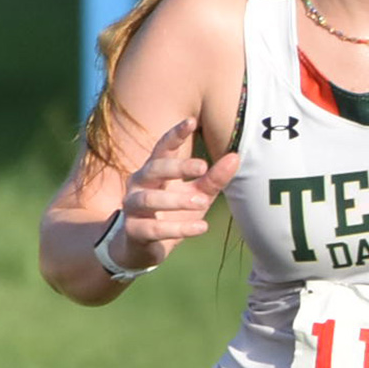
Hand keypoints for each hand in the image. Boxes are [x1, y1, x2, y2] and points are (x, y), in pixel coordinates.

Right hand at [108, 119, 239, 271]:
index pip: (162, 148)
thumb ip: (214, 178)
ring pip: (149, 199)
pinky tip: (200, 227)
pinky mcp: (134, 231)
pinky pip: (154, 229)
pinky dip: (178, 228)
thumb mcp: (197, 194)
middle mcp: (139, 184)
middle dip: (177, 167)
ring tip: (201, 202)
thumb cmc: (171, 212)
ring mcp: (133, 207)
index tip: (190, 121)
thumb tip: (235, 156)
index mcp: (154, 170)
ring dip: (176, 200)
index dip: (175, 134)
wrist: (142, 247)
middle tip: (203, 167)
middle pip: (154, 169)